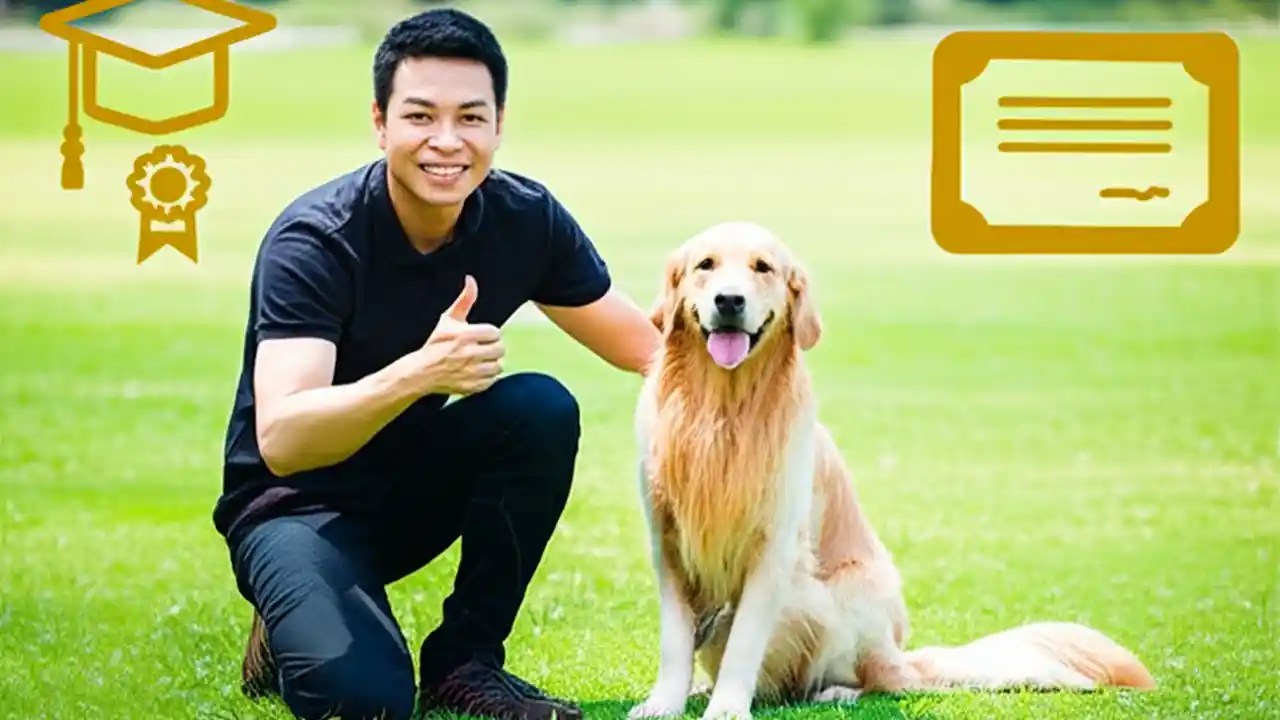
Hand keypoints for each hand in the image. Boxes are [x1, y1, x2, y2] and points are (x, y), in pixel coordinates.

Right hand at [414, 275, 503, 395]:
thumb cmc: (437, 343)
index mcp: (465, 335)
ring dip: (491, 363)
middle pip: (500, 349)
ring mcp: (471, 372)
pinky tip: (476, 372)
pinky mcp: (472, 386)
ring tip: (480, 361)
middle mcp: (469, 353)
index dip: (488, 334)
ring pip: (498, 366)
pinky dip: (487, 377)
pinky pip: (492, 380)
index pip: (495, 332)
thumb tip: (471, 279)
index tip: (480, 337)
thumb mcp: (448, 319)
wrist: (422, 372)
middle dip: (492, 348)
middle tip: (482, 349)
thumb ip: (464, 300)